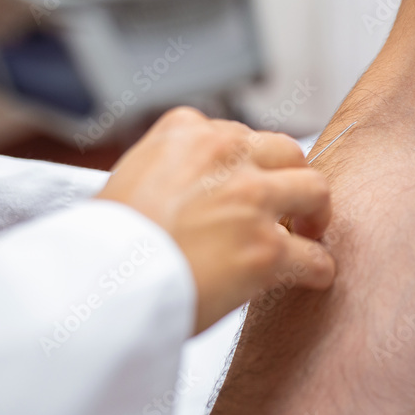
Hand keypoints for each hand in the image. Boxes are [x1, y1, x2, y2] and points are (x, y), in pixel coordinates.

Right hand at [96, 107, 334, 332]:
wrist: (96, 283)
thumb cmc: (102, 244)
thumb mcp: (125, 180)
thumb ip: (166, 173)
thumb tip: (185, 199)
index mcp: (185, 132)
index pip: (236, 135)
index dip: (245, 165)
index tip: (243, 186)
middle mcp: (224, 154)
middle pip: (286, 151)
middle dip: (290, 178)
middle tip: (290, 208)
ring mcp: (251, 199)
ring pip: (315, 190)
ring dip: (316, 214)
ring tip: (309, 235)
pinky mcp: (266, 249)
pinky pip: (315, 255)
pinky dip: (318, 268)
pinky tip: (312, 278)